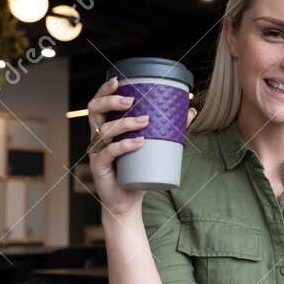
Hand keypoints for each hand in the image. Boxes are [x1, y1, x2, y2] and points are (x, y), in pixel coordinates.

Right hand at [85, 77, 195, 220]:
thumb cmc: (137, 173)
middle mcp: (97, 138)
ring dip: (125, 123)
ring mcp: (96, 153)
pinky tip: (139, 143)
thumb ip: (170, 129)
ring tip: (145, 122)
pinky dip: (124, 146)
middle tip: (132, 101)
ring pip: (104, 131)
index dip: (104, 90)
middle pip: (94, 111)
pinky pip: (108, 153)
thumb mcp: (154, 147)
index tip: (119, 80)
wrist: (127, 202)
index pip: (99, 104)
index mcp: (105, 128)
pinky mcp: (99, 168)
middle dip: (111, 101)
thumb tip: (190, 109)